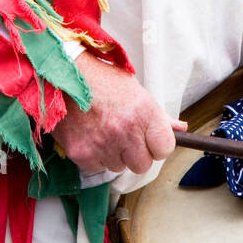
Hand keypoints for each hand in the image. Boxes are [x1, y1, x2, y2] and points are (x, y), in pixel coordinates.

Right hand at [52, 52, 186, 174]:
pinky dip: (94, 156)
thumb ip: (158, 115)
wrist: (62, 74)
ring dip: (113, 155)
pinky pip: (97, 167)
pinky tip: (88, 135)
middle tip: (124, 137)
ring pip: (118, 167)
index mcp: (143, 112)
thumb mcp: (134, 91)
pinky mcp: (82, 154)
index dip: (157, 145)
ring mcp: (103, 144)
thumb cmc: (100, 80)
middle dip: (136, 155)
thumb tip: (180, 129)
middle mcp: (125, 131)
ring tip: (102, 130)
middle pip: (143, 165)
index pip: (165, 149)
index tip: (150, 140)